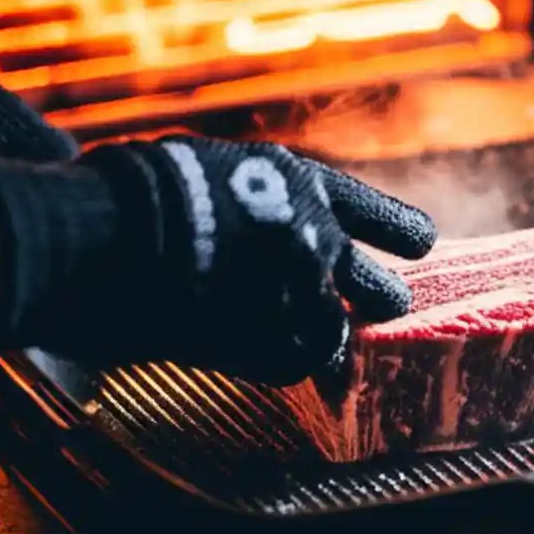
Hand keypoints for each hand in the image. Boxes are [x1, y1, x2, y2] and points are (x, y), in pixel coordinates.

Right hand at [0, 137, 436, 384]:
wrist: (110, 233)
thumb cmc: (140, 190)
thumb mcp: (208, 170)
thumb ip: (248, 196)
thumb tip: (246, 213)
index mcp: (301, 186)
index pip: (371, 212)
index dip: (397, 228)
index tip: (423, 242)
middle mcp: (318, 240)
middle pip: (373, 284)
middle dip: (379, 297)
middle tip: (386, 304)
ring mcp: (300, 296)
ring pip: (337, 330)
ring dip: (332, 340)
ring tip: (333, 348)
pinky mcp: (270, 343)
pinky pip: (296, 363)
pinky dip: (288, 363)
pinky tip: (277, 360)